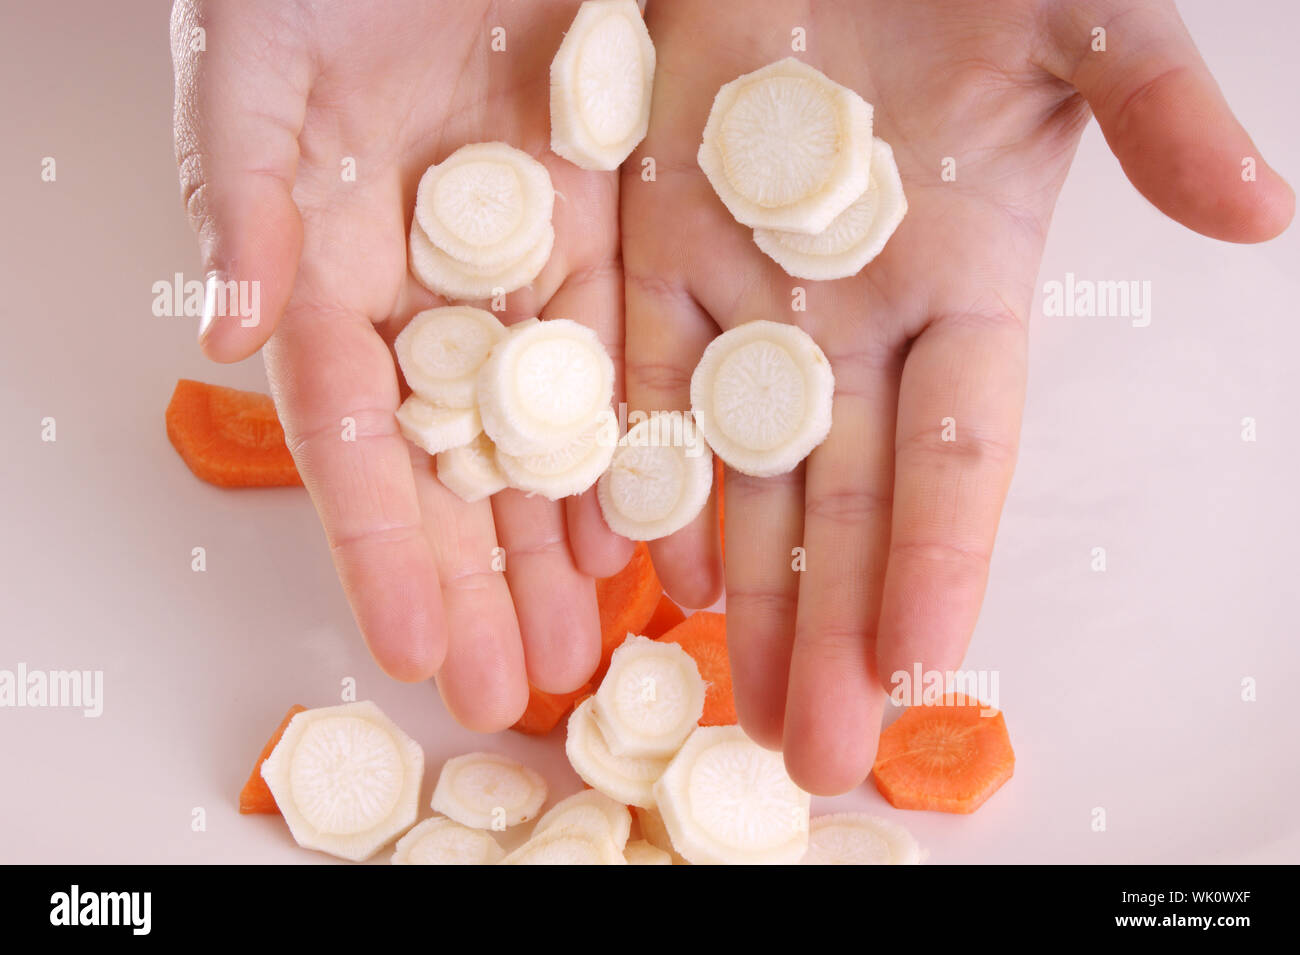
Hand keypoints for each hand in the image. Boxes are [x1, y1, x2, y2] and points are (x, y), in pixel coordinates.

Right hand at [170, 0, 632, 728]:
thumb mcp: (252, 70)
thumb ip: (238, 194)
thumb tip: (223, 327)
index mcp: (327, 275)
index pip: (350, 439)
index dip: (376, 547)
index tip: (407, 647)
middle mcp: (423, 299)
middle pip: (450, 464)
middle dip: (477, 582)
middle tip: (509, 686)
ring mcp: (516, 272)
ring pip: (541, 432)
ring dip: (560, 544)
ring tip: (586, 643)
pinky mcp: (597, 231)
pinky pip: (621, 354)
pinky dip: (631, 440)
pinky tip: (645, 527)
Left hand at [623, 0, 1291, 792]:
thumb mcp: (1079, 16)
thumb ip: (1154, 108)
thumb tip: (1261, 210)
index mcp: (965, 280)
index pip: (957, 454)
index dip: (943, 560)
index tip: (924, 669)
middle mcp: (856, 318)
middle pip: (842, 501)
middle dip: (830, 627)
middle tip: (812, 751)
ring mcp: (751, 291)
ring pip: (742, 467)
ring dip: (736, 584)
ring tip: (726, 694)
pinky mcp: (659, 246)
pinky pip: (647, 379)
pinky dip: (645, 466)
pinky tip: (643, 562)